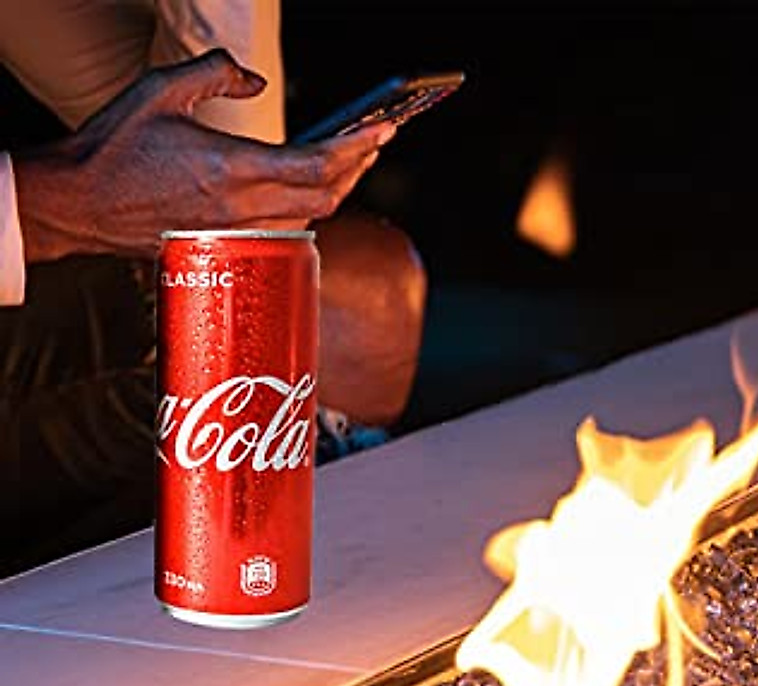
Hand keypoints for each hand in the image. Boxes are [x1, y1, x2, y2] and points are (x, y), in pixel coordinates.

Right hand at [11, 49, 393, 261]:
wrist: (81, 204)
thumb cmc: (114, 148)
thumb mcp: (160, 90)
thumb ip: (215, 73)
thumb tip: (256, 82)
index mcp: (230, 167)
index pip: (315, 165)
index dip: (356, 149)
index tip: (381, 131)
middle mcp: (240, 207)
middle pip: (325, 197)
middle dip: (358, 168)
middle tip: (374, 142)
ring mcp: (237, 231)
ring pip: (309, 216)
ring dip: (336, 189)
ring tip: (351, 160)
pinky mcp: (229, 244)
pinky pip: (285, 227)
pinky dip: (308, 206)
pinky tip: (312, 188)